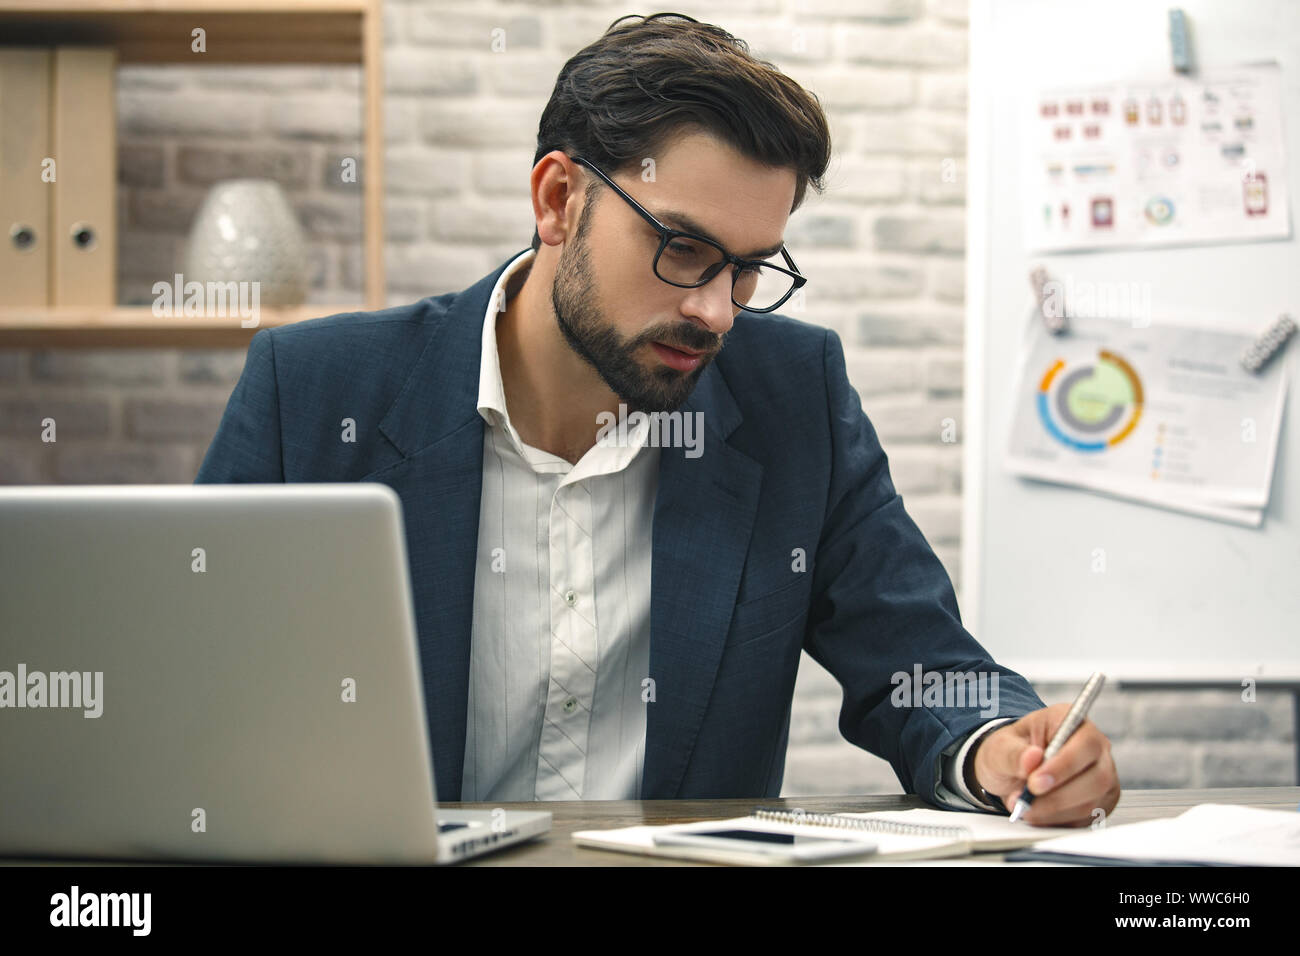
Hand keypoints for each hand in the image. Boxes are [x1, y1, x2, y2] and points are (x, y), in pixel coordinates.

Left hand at [971, 703, 1119, 826]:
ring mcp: (1103, 776)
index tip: (1034, 783)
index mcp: (1072, 721)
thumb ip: (1013, 753)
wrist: (1011, 771)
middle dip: (1057, 796)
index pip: (1085, 743)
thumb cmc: (1010, 751)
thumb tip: (1032, 758)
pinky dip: (1058, 821)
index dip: (1063, 766)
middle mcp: (1095, 747)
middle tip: (1025, 801)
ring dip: (1053, 811)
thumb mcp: (1000, 747)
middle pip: (1097, 778)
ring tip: (1024, 807)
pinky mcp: (1100, 801)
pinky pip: (1085, 818)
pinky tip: (1038, 813)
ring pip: (1091, 802)